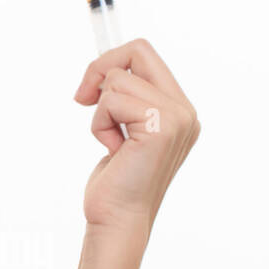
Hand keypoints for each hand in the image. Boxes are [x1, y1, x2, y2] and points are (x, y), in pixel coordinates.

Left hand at [73, 38, 199, 238]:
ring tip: (112, 141)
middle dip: (100, 70)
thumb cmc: (117, 179)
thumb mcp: (124, 129)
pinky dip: (100, 124)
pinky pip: (111, 101)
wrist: (119, 217)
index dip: (111, 61)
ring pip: (118, 79)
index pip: (145, 54)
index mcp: (179, 109)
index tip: (90, 90)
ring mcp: (177, 118)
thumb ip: (127, 98)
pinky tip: (113, 149)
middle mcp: (185, 111)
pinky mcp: (160, 126)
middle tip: (84, 99)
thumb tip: (103, 68)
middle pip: (138, 51)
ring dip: (101, 111)